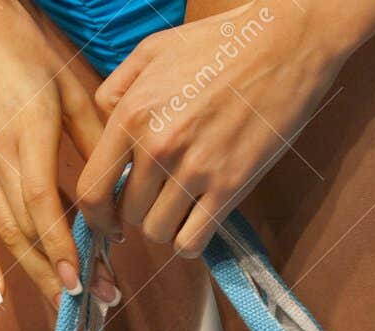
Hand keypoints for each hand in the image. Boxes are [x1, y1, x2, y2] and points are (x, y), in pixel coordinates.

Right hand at [0, 0, 112, 304]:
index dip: (65, 245)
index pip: (42, 202)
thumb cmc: (20, 46)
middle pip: (27, 228)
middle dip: (63, 272)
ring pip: (3, 232)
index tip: (92, 277)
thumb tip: (122, 190)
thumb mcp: (69, 85)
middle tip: (99, 301)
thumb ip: (96, 139)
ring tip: (67, 305)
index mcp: (25, 128)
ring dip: (36, 274)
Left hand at [76, 2, 351, 254]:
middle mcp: (157, 146)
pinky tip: (199, 221)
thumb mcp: (152, 51)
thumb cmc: (219, 45)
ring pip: (159, 233)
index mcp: (132, 114)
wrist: (281, 46)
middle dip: (141, 212)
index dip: (97, 216)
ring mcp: (194, 169)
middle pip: (130, 215)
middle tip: (160, 198)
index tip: (109, 220)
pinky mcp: (229, 187)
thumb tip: (103, 126)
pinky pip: (193, 242)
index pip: (92, 190)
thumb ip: (117, 90)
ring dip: (168, 227)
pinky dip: (191, 242)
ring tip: (182, 205)